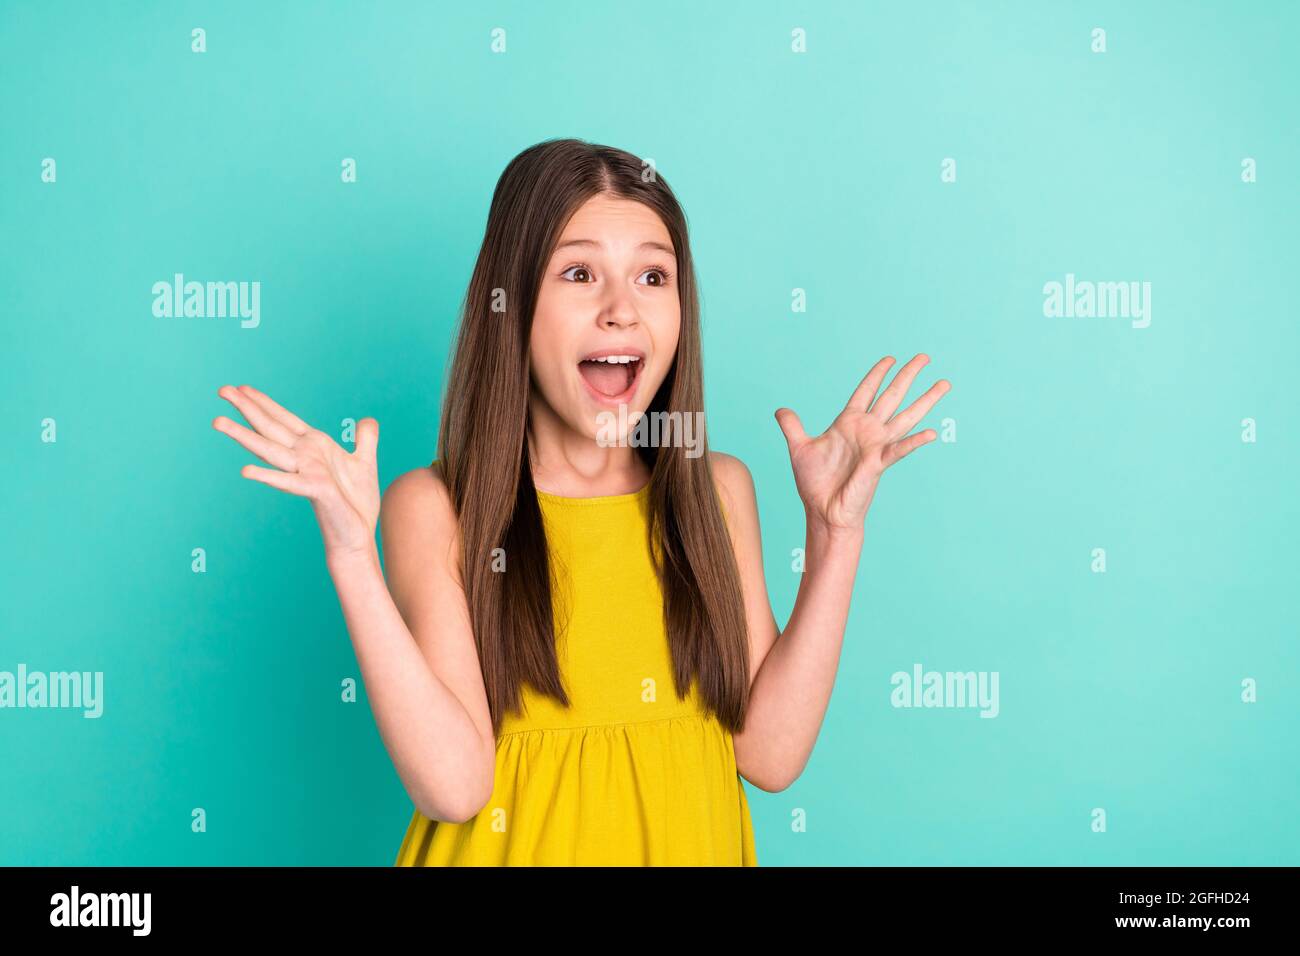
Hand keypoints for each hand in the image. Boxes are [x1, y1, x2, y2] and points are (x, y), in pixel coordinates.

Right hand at [212, 385, 380, 562]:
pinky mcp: (314, 491)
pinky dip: (268, 477)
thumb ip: (364, 439)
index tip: (242, 387)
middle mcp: (304, 457)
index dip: (264, 403)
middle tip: (221, 389)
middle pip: (270, 428)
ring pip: (269, 450)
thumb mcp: (364, 462)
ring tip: (217, 421)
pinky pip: (288, 482)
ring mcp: (305, 473)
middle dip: (247, 409)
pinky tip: (245, 471)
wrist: (358, 535)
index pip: (284, 420)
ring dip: (243, 436)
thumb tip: (367, 419)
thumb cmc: (356, 503)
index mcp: (313, 447)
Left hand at [775, 354, 949, 533]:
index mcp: (848, 423)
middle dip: (907, 376)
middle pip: (892, 396)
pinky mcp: (878, 464)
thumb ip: (792, 427)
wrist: (823, 511)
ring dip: (925, 401)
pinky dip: (914, 442)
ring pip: (905, 417)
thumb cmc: (815, 483)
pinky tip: (931, 434)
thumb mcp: (799, 448)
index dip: (877, 374)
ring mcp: (876, 446)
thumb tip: (781, 410)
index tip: (890, 358)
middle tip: (924, 357)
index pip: (866, 391)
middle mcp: (867, 431)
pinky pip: (899, 450)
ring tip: (944, 383)